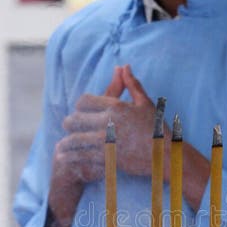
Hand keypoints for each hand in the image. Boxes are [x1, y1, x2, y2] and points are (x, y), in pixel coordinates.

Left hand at [56, 64, 162, 182]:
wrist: (166, 156)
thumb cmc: (158, 129)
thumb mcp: (146, 103)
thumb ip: (132, 85)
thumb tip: (124, 66)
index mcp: (115, 107)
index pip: (85, 101)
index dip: (79, 105)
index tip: (79, 110)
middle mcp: (108, 123)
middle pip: (75, 120)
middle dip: (69, 123)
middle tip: (67, 126)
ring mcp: (106, 142)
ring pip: (75, 140)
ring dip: (66, 143)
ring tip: (60, 146)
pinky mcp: (106, 160)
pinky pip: (82, 158)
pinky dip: (71, 159)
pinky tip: (65, 159)